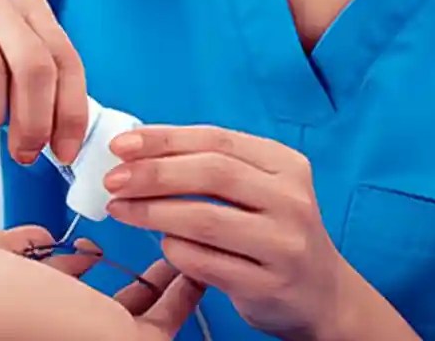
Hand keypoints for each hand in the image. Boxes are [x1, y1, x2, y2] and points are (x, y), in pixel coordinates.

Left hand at [102, 126, 353, 338]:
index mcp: (285, 164)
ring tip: (120, 209)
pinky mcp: (269, 284)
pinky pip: (206, 262)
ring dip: (152, 212)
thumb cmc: (271, 231)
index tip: (120, 146)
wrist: (321, 295)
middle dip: (153, 174)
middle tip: (113, 180)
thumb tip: (136, 151)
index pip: (216, 140)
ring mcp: (283, 244)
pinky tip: (160, 245)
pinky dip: (174, 250)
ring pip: (205, 219)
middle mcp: (291, 200)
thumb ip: (208, 165)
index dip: (163, 140)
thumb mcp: (257, 187)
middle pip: (211, 174)